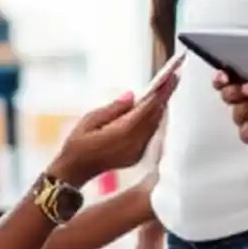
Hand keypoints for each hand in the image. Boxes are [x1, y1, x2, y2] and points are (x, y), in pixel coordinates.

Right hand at [49, 77, 177, 185]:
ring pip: (155, 125)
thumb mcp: (89, 120)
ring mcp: (138, 151)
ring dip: (160, 108)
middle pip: (155, 116)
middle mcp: (135, 143)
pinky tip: (154, 109)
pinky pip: (150, 134)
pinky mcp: (138, 156)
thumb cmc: (77, 144)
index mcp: (122, 133)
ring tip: (164, 90)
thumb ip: (113, 108)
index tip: (171, 78)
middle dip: (164, 97)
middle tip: (172, 79)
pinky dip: (153, 119)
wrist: (75, 170)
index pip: (147, 109)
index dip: (161, 92)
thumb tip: (131, 96)